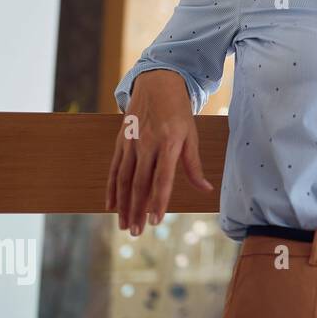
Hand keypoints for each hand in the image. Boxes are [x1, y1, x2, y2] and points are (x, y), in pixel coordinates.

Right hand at [107, 69, 213, 236]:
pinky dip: (111, 188)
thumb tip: (205, 190)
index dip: (159, 201)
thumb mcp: (191, 135)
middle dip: (137, 210)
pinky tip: (111, 205)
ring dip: (123, 205)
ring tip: (124, 225)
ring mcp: (131, 143)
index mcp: (168, 143)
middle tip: (136, 232)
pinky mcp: (121, 142)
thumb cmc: (179, 113)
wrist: (157, 84)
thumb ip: (194, 165)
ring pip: (124, 180)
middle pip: (140, 184)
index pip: (162, 179)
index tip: (156, 221)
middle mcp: (146, 144)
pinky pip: (113, 169)